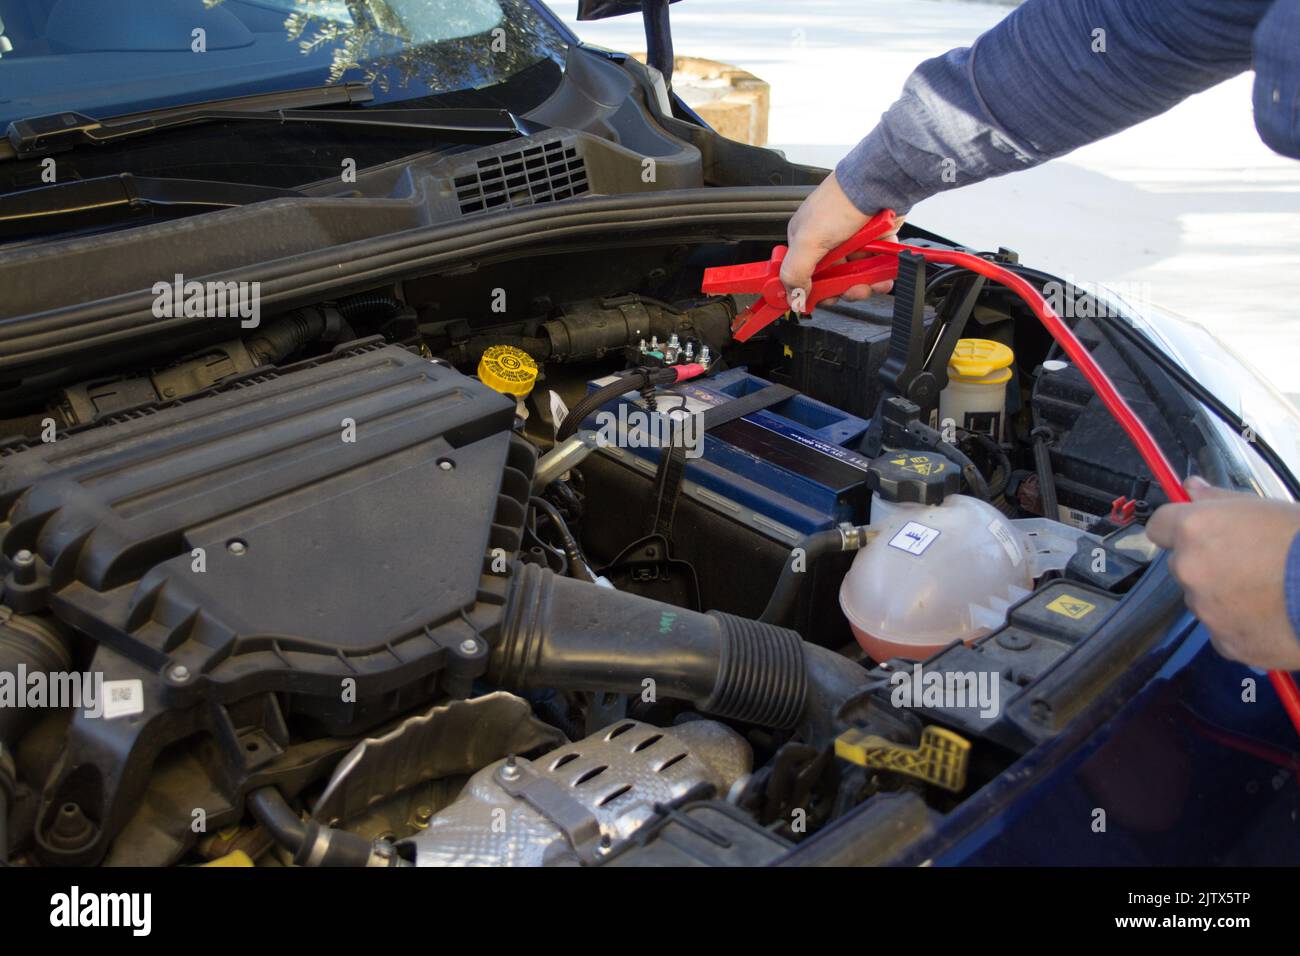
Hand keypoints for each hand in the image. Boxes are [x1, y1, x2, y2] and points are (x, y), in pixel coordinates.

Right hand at [780, 171, 901, 312]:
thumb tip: (792, 298)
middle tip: (851, 288)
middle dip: (844, 289)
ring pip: (855, 276)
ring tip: (870, 280)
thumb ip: (795, 272)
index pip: (803, 276)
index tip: (822, 300)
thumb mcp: (809, 241)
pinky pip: (875, 267)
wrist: (878, 185)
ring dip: (864, 284)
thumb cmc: (841, 201)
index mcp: (804, 241)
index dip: (813, 291)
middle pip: (832, 280)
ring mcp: (851, 243)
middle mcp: (826, 243)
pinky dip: (880, 274)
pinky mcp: (873, 243)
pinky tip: (882, 274)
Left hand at [1147, 476, 1299, 669]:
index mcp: (1194, 529)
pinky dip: (1239, 626)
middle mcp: (1191, 569)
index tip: (1195, 531)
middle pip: (1183, 565)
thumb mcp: (1265, 507)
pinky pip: (1222, 631)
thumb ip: (1218, 499)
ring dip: (1222, 596)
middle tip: (1247, 562)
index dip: (1177, 528)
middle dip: (1206, 564)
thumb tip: (1190, 487)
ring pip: (1202, 600)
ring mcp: (1206, 609)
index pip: (1159, 526)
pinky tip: (1272, 616)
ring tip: (1267, 591)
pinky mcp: (1225, 642)